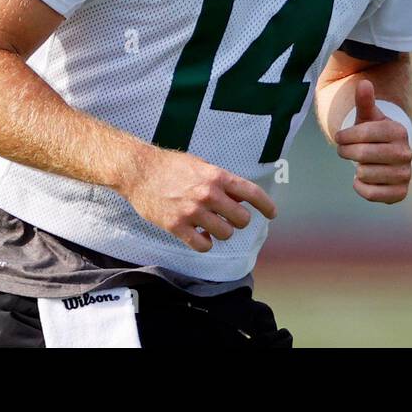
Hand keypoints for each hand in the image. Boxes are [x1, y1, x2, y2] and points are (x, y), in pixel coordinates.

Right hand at [119, 147, 276, 252]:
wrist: (139, 171)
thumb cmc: (171, 166)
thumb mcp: (200, 166)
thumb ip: (221, 181)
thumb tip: (241, 198)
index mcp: (216, 176)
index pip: (251, 192)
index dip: (266, 205)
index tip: (272, 214)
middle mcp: (208, 194)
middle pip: (242, 219)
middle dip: (239, 221)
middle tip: (230, 218)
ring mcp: (192, 211)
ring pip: (226, 234)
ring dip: (222, 233)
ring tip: (211, 226)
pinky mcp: (177, 226)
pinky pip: (203, 245)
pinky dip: (205, 243)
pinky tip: (200, 236)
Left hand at [334, 79, 411, 203]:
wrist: (389, 159)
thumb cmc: (374, 135)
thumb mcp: (368, 118)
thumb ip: (365, 101)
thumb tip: (363, 83)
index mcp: (398, 131)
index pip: (364, 133)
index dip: (345, 136)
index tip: (339, 137)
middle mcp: (406, 153)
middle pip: (362, 154)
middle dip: (346, 152)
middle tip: (344, 151)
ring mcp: (405, 174)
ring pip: (364, 174)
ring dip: (355, 169)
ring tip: (359, 164)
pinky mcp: (400, 193)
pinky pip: (371, 194)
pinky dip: (360, 187)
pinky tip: (362, 180)